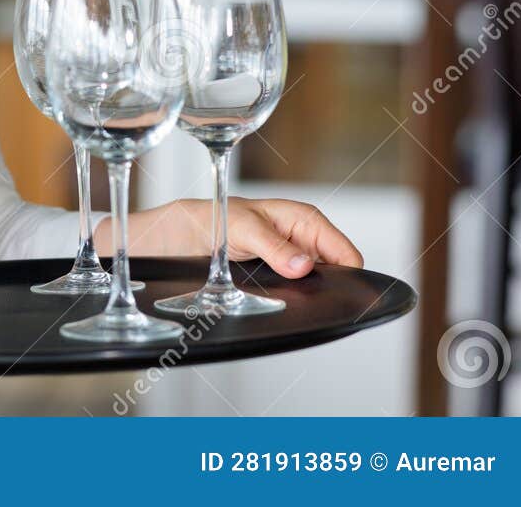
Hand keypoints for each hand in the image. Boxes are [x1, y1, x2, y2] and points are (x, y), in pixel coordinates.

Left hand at [96, 196, 363, 277]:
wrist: (172, 237)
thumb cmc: (207, 217)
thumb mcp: (240, 226)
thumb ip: (273, 245)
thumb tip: (303, 266)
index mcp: (302, 219)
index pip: (343, 251)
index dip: (348, 272)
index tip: (343, 292)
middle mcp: (299, 241)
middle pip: (333, 273)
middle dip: (327, 287)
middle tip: (309, 299)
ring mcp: (287, 263)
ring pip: (313, 286)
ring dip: (305, 296)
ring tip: (288, 299)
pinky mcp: (272, 280)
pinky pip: (292, 295)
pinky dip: (290, 300)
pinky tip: (278, 303)